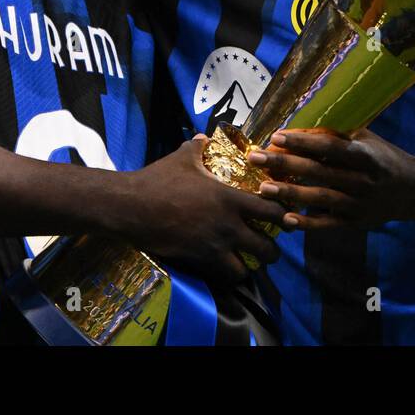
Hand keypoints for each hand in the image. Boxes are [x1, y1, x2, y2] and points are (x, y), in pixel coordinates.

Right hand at [122, 137, 290, 282]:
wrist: (132, 207)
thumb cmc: (159, 180)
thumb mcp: (182, 157)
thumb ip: (199, 148)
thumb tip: (204, 138)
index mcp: (229, 197)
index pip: (271, 210)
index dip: (282, 215)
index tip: (282, 216)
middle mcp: (228, 225)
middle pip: (268, 247)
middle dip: (272, 250)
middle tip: (269, 246)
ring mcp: (215, 245)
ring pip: (248, 268)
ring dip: (252, 266)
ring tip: (249, 261)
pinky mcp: (199, 260)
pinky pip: (224, 276)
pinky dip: (230, 275)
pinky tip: (227, 268)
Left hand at [248, 128, 414, 230]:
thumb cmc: (383, 158)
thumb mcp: (366, 140)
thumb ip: (336, 136)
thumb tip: (298, 131)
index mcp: (366, 155)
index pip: (330, 147)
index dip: (302, 142)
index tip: (276, 136)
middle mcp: (363, 180)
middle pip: (319, 172)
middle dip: (285, 164)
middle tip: (256, 158)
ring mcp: (359, 204)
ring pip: (320, 198)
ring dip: (289, 194)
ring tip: (263, 187)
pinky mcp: (356, 223)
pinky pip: (328, 224)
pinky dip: (307, 223)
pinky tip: (286, 219)